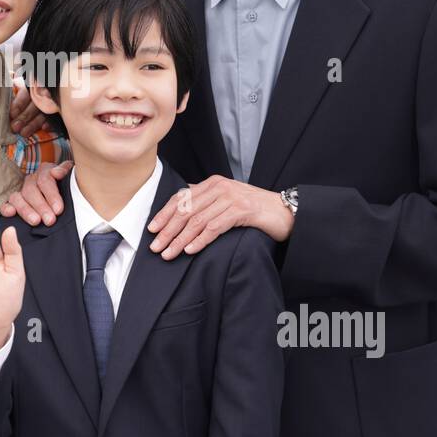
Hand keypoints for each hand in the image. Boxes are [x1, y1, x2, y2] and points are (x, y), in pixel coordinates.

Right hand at [0, 160, 72, 225]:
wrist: (62, 195)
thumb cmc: (66, 188)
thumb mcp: (69, 177)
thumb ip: (65, 170)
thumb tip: (57, 172)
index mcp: (44, 171)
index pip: (45, 180)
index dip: (52, 195)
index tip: (58, 210)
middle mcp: (31, 180)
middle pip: (31, 191)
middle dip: (41, 206)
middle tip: (50, 220)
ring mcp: (21, 192)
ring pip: (18, 198)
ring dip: (26, 210)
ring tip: (36, 221)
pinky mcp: (13, 204)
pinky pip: (6, 204)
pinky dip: (6, 208)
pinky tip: (11, 213)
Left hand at [8, 84, 49, 138]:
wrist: (37, 90)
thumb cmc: (20, 89)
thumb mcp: (14, 84)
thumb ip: (9, 85)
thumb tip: (4, 82)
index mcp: (30, 85)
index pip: (25, 94)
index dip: (19, 104)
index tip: (12, 114)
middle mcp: (40, 93)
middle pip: (33, 105)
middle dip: (24, 117)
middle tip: (15, 127)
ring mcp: (49, 103)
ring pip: (42, 113)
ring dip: (33, 124)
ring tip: (23, 133)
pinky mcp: (55, 113)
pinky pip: (54, 118)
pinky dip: (50, 123)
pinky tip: (45, 129)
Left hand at [146, 176, 294, 259]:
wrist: (284, 211)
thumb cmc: (253, 210)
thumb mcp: (226, 203)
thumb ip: (206, 205)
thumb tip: (180, 216)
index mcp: (212, 183)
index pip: (181, 198)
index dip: (164, 214)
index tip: (151, 230)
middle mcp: (219, 187)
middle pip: (186, 210)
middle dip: (168, 230)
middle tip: (156, 247)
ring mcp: (231, 197)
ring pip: (198, 220)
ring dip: (180, 239)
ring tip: (169, 253)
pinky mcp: (242, 210)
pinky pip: (215, 227)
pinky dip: (200, 240)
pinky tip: (190, 250)